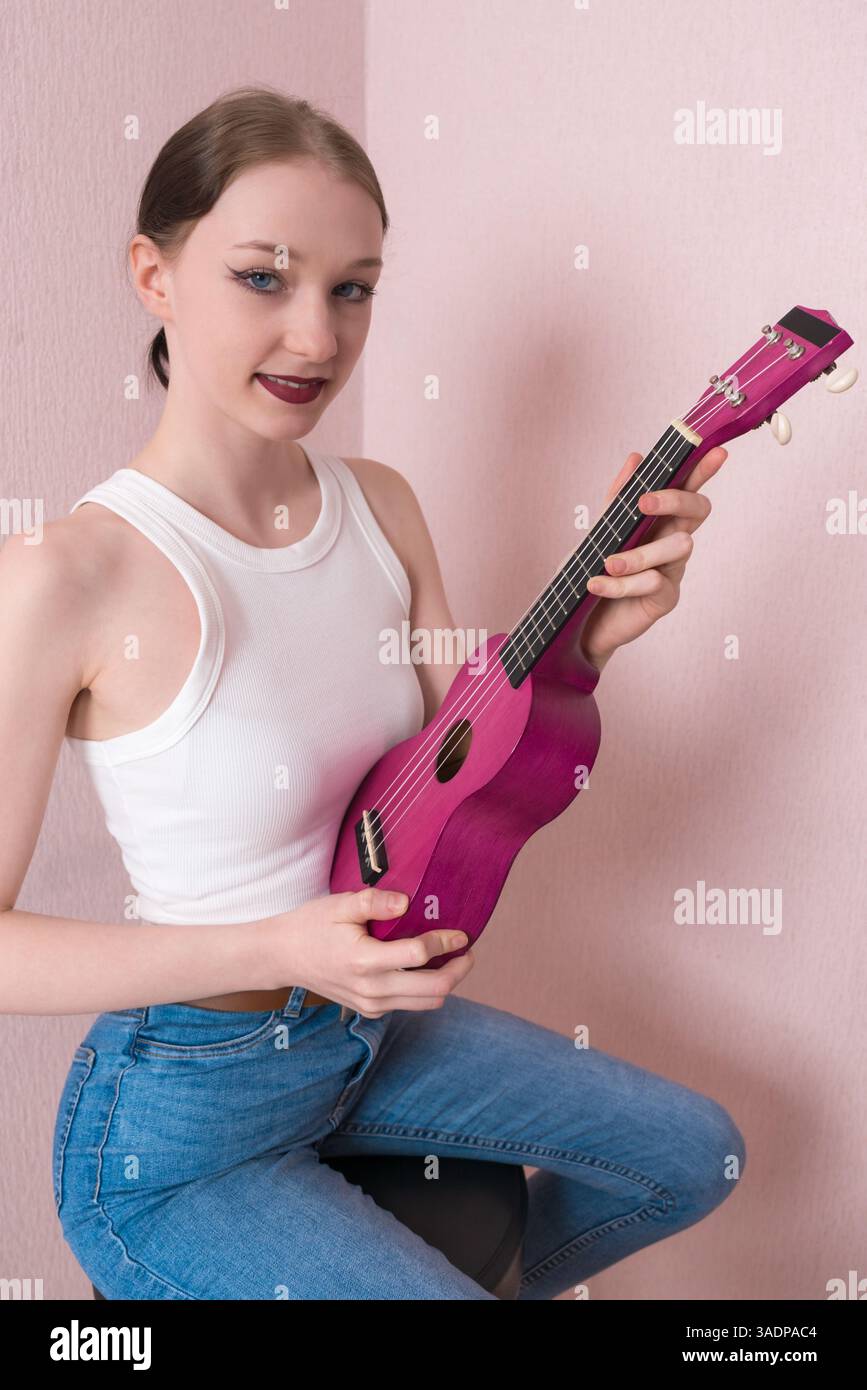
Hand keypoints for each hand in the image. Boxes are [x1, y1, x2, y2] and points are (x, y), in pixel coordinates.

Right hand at [261, 887, 474, 1017]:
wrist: (284, 956)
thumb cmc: (312, 925)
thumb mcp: (340, 905)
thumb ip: (374, 902)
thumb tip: (407, 902)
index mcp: (365, 961)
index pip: (419, 955)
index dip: (446, 942)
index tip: (462, 932)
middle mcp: (372, 990)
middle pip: (434, 990)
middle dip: (458, 970)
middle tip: (467, 952)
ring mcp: (371, 1004)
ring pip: (426, 1003)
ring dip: (446, 983)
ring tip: (452, 959)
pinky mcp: (371, 1010)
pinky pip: (409, 1004)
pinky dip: (425, 989)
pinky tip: (424, 967)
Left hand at [579, 445, 728, 671]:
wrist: (575, 618)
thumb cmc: (591, 570)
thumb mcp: (599, 530)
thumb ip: (618, 498)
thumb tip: (637, 458)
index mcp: (659, 521)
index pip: (686, 489)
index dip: (703, 471)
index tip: (716, 452)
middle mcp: (672, 541)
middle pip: (697, 510)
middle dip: (673, 500)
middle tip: (642, 503)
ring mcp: (672, 570)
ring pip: (678, 547)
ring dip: (637, 554)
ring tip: (606, 564)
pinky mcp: (665, 599)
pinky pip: (654, 582)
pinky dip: (621, 584)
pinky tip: (597, 585)